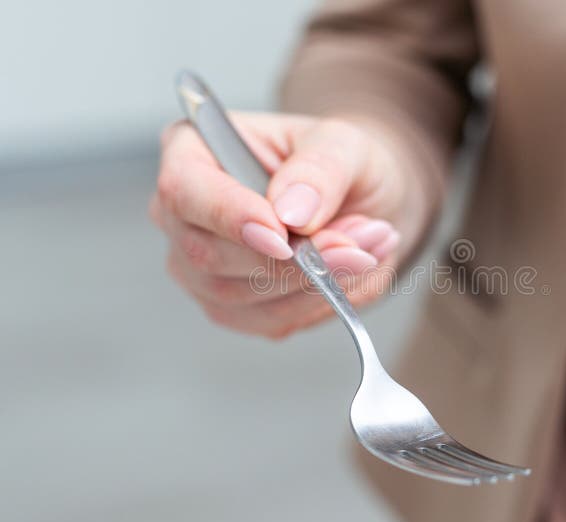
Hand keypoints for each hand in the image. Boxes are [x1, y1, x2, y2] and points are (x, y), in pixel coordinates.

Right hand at [150, 112, 426, 338]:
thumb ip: (320, 169)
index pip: (184, 190)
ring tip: (367, 247)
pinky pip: (270, 319)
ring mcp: (199, 268)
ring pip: (240, 296)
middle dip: (292, 258)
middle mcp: (183, 215)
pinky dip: (320, 300)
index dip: (230, 217)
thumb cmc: (339, 162)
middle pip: (208, 255)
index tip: (284, 236)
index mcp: (193, 150)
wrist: (362, 201)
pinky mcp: (231, 308)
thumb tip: (291, 213)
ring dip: (315, 280)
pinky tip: (352, 271)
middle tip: (359, 241)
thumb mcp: (345, 144)